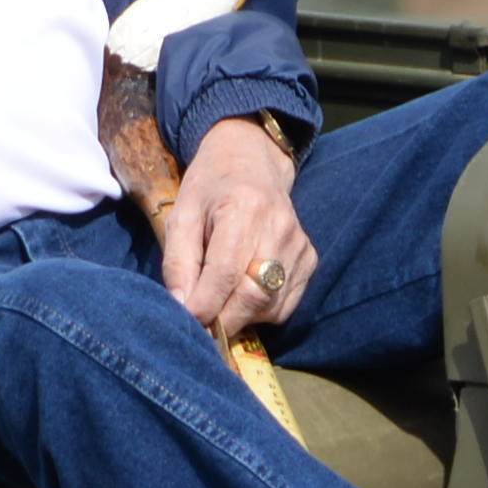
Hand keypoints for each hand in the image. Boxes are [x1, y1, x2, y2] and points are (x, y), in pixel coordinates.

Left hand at [156, 117, 314, 342]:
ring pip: (271, 307)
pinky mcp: (309, 259)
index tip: (188, 321)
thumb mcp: (181, 215)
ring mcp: (299, 244)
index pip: (225, 273)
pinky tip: (243, 291)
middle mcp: (279, 227)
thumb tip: (182, 309)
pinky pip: (285, 305)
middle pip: (254, 296)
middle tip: (202, 325)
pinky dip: (261, 311)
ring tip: (221, 300)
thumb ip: (178, 263)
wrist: (251, 162)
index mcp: (243, 208)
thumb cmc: (209, 189)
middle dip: (223, 320)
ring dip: (241, 317)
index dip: (204, 305)